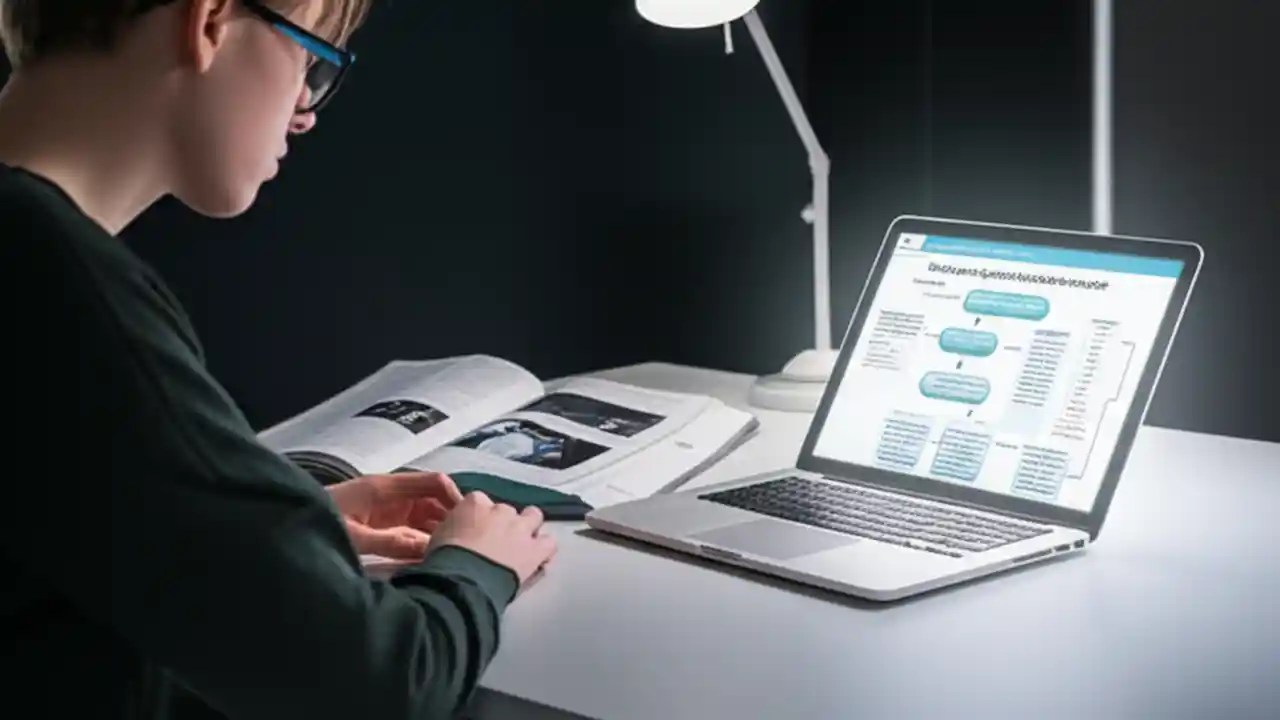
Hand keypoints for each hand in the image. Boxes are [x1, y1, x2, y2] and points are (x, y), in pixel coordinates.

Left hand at [327, 472, 462, 560]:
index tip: (468, 520)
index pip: (432, 482)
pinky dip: (424, 542)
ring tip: (454, 553)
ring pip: (425, 517)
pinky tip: (432, 558)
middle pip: (433, 501)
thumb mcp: (355, 538)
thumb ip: (391, 542)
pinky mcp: (382, 526)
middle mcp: (391, 496)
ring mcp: (387, 511)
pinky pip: (412, 531)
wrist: (286, 529)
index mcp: (385, 488)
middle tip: (467, 542)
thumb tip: (427, 547)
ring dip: (439, 532)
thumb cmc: (318, 525)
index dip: (454, 497)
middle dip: (451, 518)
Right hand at [427, 492, 557, 585]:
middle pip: (506, 510)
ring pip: (533, 516)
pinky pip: (549, 543)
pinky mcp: (535, 549)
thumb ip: (453, 528)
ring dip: (528, 526)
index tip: (473, 530)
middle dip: (502, 523)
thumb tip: (456, 532)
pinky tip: (538, 558)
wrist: (462, 581)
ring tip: (521, 543)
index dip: (478, 517)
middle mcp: (501, 510)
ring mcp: (521, 528)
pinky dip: (544, 549)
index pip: (479, 501)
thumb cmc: (443, 560)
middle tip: (495, 541)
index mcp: (474, 502)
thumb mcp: (439, 536)